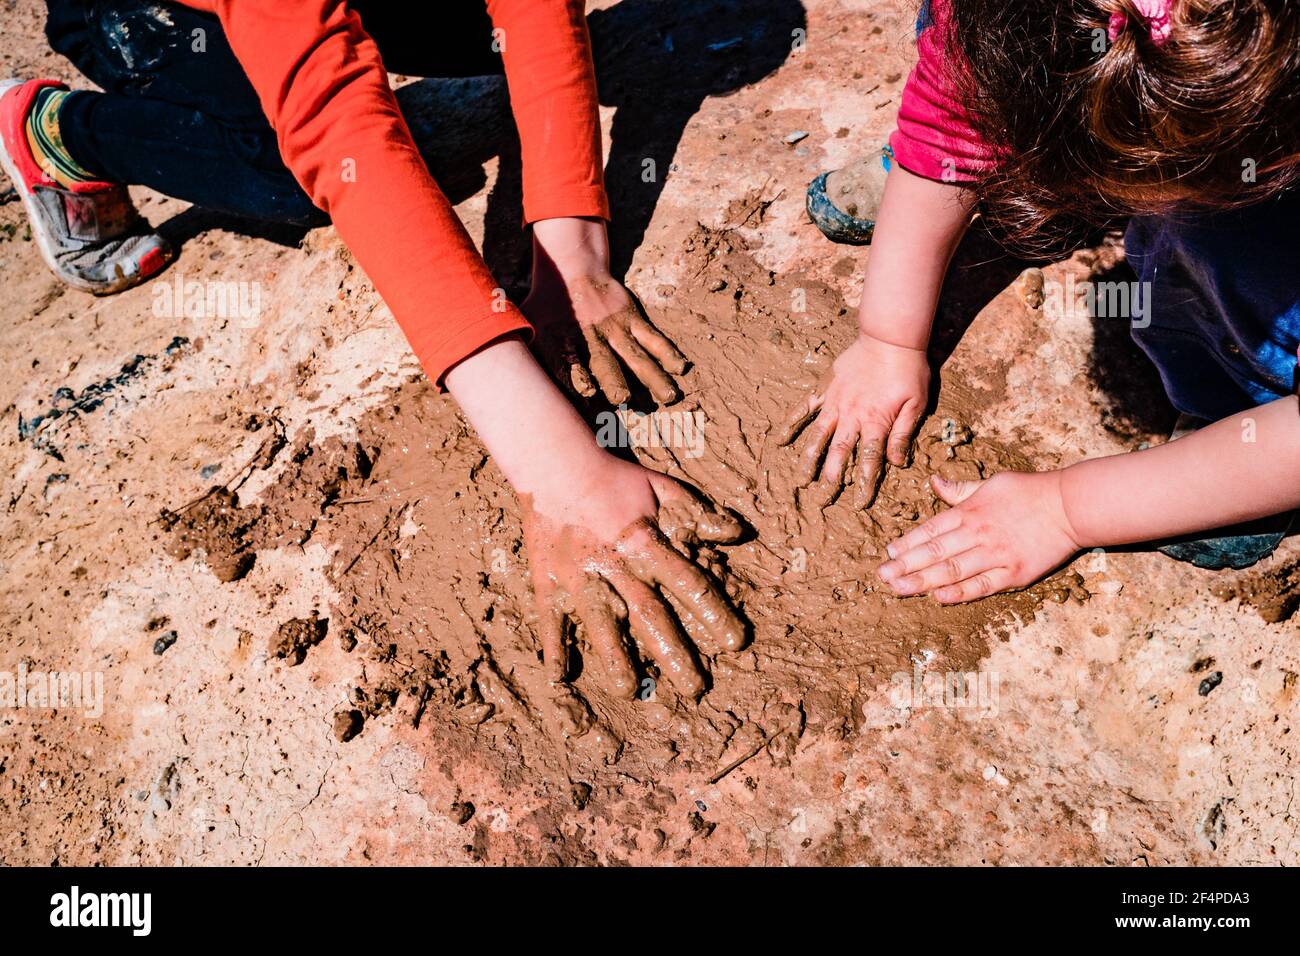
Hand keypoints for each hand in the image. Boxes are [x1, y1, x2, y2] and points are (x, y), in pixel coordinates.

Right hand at [521, 453, 745, 698]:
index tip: (735, 643)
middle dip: (673, 653)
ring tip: (630, 690)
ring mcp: (580, 578)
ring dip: (615, 659)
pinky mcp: (548, 583)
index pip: (688, 584)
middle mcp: (616, 566)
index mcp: (647, 544)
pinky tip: (561, 677)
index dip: (714, 614)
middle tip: (695, 688)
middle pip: (649, 616)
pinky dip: (555, 648)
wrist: (555, 466)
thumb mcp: (663, 489)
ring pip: (601, 625)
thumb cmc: (615, 480)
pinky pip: (551, 621)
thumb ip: (699, 515)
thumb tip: (738, 532)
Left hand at [524, 217, 685, 404]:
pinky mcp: (631, 318)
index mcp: (563, 341)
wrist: (571, 265)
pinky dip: (666, 352)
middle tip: (624, 401)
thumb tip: (500, 378)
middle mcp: (591, 336)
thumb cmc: (545, 305)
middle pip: (606, 362)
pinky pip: (652, 337)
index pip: (569, 366)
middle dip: (615, 381)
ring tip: (668, 398)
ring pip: (636, 355)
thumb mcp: (526, 324)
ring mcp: (615, 328)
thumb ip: (522, 351)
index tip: (585, 399)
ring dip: (652, 377)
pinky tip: (681, 368)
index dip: (576, 381)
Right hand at [776, 332, 929, 506]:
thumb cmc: (908, 370)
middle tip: (823, 500)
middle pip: (840, 454)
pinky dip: (791, 424)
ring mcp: (835, 402)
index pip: (870, 460)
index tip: (858, 504)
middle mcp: (852, 416)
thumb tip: (897, 463)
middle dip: (831, 479)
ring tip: (801, 480)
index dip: (864, 484)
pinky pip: (804, 408)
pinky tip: (780, 440)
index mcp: (876, 422)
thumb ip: (903, 434)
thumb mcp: (916, 403)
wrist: (889, 337)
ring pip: (818, 436)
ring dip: (809, 460)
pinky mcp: (825, 388)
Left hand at [877, 471, 1081, 603]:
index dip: (908, 542)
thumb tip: (934, 481)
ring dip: (922, 580)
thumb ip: (961, 489)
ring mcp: (995, 554)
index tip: (889, 553)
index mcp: (969, 511)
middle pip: (934, 552)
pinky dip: (960, 592)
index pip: (931, 530)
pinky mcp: (1014, 572)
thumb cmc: (1029, 492)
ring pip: (952, 570)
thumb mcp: (991, 483)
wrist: (1070, 505)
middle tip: (882, 577)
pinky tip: (938, 598)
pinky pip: (982, 585)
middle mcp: (977, 533)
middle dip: (905, 565)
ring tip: (898, 589)